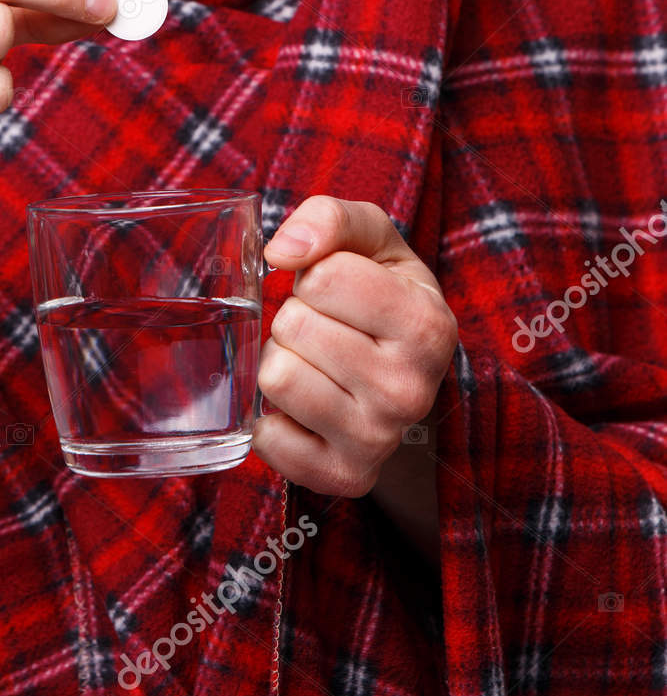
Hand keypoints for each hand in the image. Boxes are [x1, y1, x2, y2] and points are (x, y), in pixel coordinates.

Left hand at [252, 197, 457, 508]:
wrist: (407, 382)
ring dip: (280, 361)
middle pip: (293, 327)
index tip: (338, 291)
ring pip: (276, 378)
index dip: (316, 275)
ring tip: (315, 364)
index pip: (324, 277)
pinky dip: (272, 416)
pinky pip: (266, 437)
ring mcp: (378, 440)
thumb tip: (281, 250)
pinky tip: (305, 407)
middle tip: (325, 330)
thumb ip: (330, 218)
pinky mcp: (344, 478)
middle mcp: (410, 390)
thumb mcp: (372, 240)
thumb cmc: (382, 296)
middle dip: (295, 317)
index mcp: (428, 324)